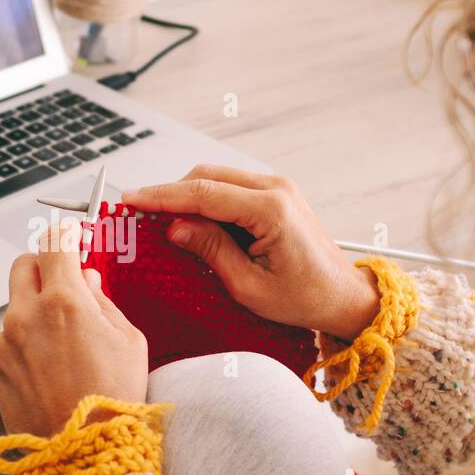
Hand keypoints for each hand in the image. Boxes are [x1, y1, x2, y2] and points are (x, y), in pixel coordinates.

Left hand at [0, 222, 148, 436]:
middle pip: (23, 266)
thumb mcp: (129, 341)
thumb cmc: (113, 401)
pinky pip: (9, 343)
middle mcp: (25, 317)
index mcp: (63, 302)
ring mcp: (5, 345)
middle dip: (43, 266)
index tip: (72, 233)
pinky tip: (52, 368)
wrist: (83, 454)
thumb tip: (88, 281)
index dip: (65, 233)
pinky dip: (27, 345)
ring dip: (36, 311)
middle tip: (65, 281)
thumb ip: (103, 301)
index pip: (54, 243)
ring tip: (66, 342)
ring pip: (15, 307)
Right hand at [122, 165, 380, 341]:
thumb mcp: (249, 286)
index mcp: (271, 210)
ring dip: (187, 196)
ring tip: (162, 221)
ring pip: (216, 178)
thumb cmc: (305, 298)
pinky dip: (206, 200)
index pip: (203, 193)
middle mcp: (276, 189)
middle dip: (170, 193)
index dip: (162, 196)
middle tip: (140, 214)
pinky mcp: (276, 195)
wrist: (342, 296)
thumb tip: (175, 227)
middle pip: (206, 177)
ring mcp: (277, 188)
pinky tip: (192, 222)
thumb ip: (211, 251)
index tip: (132, 200)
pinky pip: (231, 187)